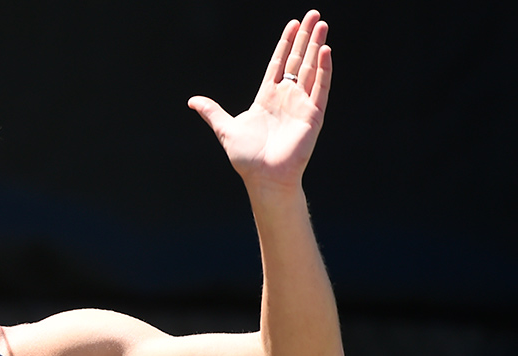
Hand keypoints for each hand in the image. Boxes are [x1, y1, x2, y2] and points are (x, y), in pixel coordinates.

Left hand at [187, 10, 332, 190]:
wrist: (263, 177)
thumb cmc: (246, 157)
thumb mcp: (225, 128)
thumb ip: (212, 111)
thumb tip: (192, 101)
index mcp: (267, 97)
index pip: (279, 63)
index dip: (286, 43)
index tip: (294, 24)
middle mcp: (286, 97)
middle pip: (298, 60)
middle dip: (305, 37)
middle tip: (314, 14)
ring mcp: (301, 104)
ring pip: (311, 68)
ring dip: (317, 46)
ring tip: (323, 24)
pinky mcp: (313, 115)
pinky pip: (321, 87)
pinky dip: (324, 69)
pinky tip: (325, 51)